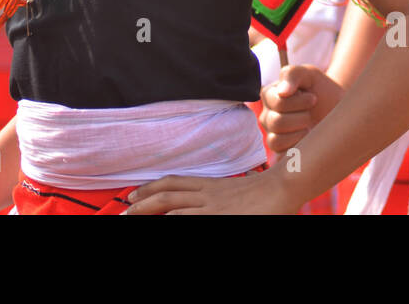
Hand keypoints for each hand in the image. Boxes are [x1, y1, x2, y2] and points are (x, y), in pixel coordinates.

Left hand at [123, 171, 299, 214]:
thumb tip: (206, 198)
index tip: (135, 194)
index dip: (151, 187)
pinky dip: (177, 222)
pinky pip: (193, 221)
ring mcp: (215, 207)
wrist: (284, 186)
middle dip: (143, 203)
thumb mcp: (235, 190)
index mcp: (211, 185)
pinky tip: (165, 225)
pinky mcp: (223, 217)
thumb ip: (219, 194)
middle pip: (168, 195)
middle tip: (125, 212)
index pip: (174, 183)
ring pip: (176, 210)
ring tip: (133, 218)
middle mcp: (208, 194)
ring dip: (152, 213)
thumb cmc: (265, 190)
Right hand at [258, 65, 341, 153]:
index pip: (277, 103)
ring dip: (299, 134)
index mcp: (269, 95)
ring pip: (275, 142)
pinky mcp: (282, 152)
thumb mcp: (309, 74)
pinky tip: (308, 139)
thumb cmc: (321, 89)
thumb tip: (282, 92)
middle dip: (302, 117)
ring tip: (310, 127)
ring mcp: (273, 135)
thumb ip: (293, 75)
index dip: (299, 102)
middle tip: (312, 113)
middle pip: (276, 122)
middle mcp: (267, 116)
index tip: (313, 98)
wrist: (336, 108)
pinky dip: (297, 150)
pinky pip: (281, 158)